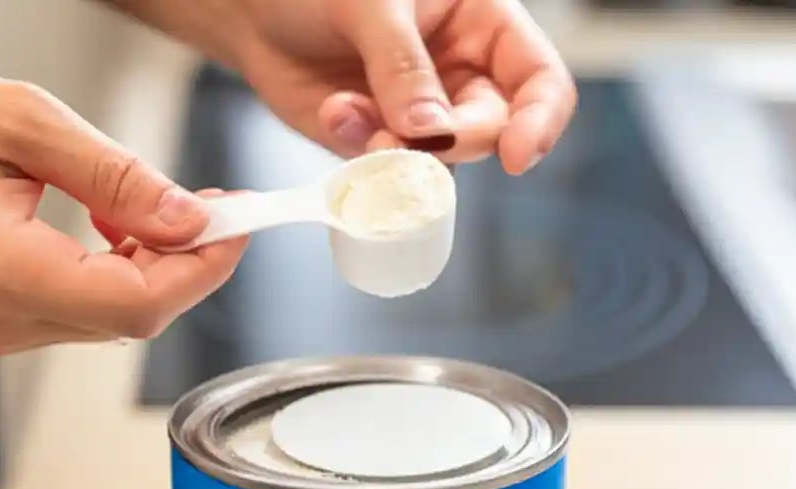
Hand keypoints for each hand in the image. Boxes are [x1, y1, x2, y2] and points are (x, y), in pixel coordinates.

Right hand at [0, 51, 244, 352]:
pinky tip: (115, 220)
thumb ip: (116, 176)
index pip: (140, 301)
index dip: (203, 267)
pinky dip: (117, 267)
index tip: (235, 221)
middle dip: (188, 263)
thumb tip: (188, 216)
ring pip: (114, 314)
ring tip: (158, 200)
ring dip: (155, 263)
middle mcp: (2, 316)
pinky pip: (82, 305)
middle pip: (134, 315)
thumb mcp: (23, 121)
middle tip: (214, 204)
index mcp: (6, 273)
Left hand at [229, 0, 574, 173]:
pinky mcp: (377, 138)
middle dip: (452, 140)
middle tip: (404, 134)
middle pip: (491, 129)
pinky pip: (386, 166)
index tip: (517, 158)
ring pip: (438, 158)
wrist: (254, 6)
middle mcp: (460, 72)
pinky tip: (332, 111)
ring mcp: (419, 112)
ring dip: (399, 150)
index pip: (540, 80)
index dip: (540, 121)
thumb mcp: (370, 4)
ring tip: (350, 114)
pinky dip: (361, 150)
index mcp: (482, 23)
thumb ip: (403, 66)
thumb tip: (431, 131)